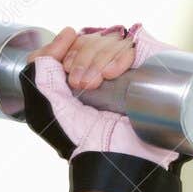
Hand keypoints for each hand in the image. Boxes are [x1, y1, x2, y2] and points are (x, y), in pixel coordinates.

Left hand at [20, 22, 191, 191]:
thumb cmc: (80, 139)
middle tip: (81, 84)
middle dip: (82, 57)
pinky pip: (134, 46)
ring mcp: (130, 69)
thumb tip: (66, 33)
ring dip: (98, 58)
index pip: (76, 42)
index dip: (67, 48)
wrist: (112, 158)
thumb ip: (42, 67)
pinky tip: (113, 74)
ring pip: (112, 39)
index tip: (66, 68)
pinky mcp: (150, 70)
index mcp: (83, 75)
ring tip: (95, 85)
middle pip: (93, 38)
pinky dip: (120, 55)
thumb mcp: (47, 102)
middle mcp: (108, 69)